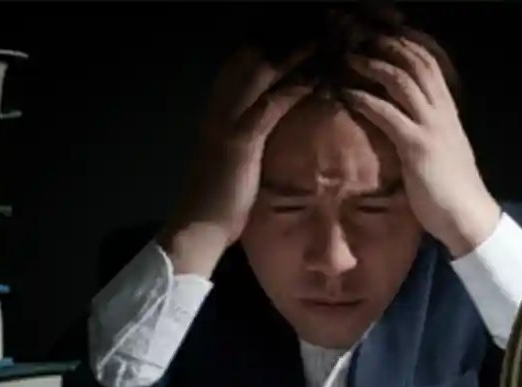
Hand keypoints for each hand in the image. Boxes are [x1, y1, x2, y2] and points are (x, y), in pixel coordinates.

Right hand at [161, 47, 312, 275]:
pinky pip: (271, 104)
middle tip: (315, 23)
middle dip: (282, 37)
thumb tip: (270, 122)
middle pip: (251, 57)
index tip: (298, 29)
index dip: (267, 43)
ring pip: (261, 73)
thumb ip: (248, 135)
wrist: (198, 228)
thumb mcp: (234, 158)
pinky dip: (296, 87)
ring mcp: (226, 121)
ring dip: (293, 53)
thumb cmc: (220, 200)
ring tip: (323, 37)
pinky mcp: (239, 141)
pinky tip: (318, 77)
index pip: (243, 63)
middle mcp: (218, 107)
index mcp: (217, 109)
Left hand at [343, 36, 501, 257]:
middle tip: (363, 40)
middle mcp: (442, 113)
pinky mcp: (416, 147)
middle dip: (390, 47)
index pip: (432, 65)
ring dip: (374, 67)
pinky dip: (365, 101)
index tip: (386, 37)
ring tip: (351, 60)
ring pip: (402, 82)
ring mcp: (430, 128)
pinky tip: (348, 95)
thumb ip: (429, 131)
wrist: (467, 215)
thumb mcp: (444, 149)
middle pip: (417, 64)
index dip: (409, 47)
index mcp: (449, 112)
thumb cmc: (452, 189)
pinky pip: (387, 114)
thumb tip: (407, 122)